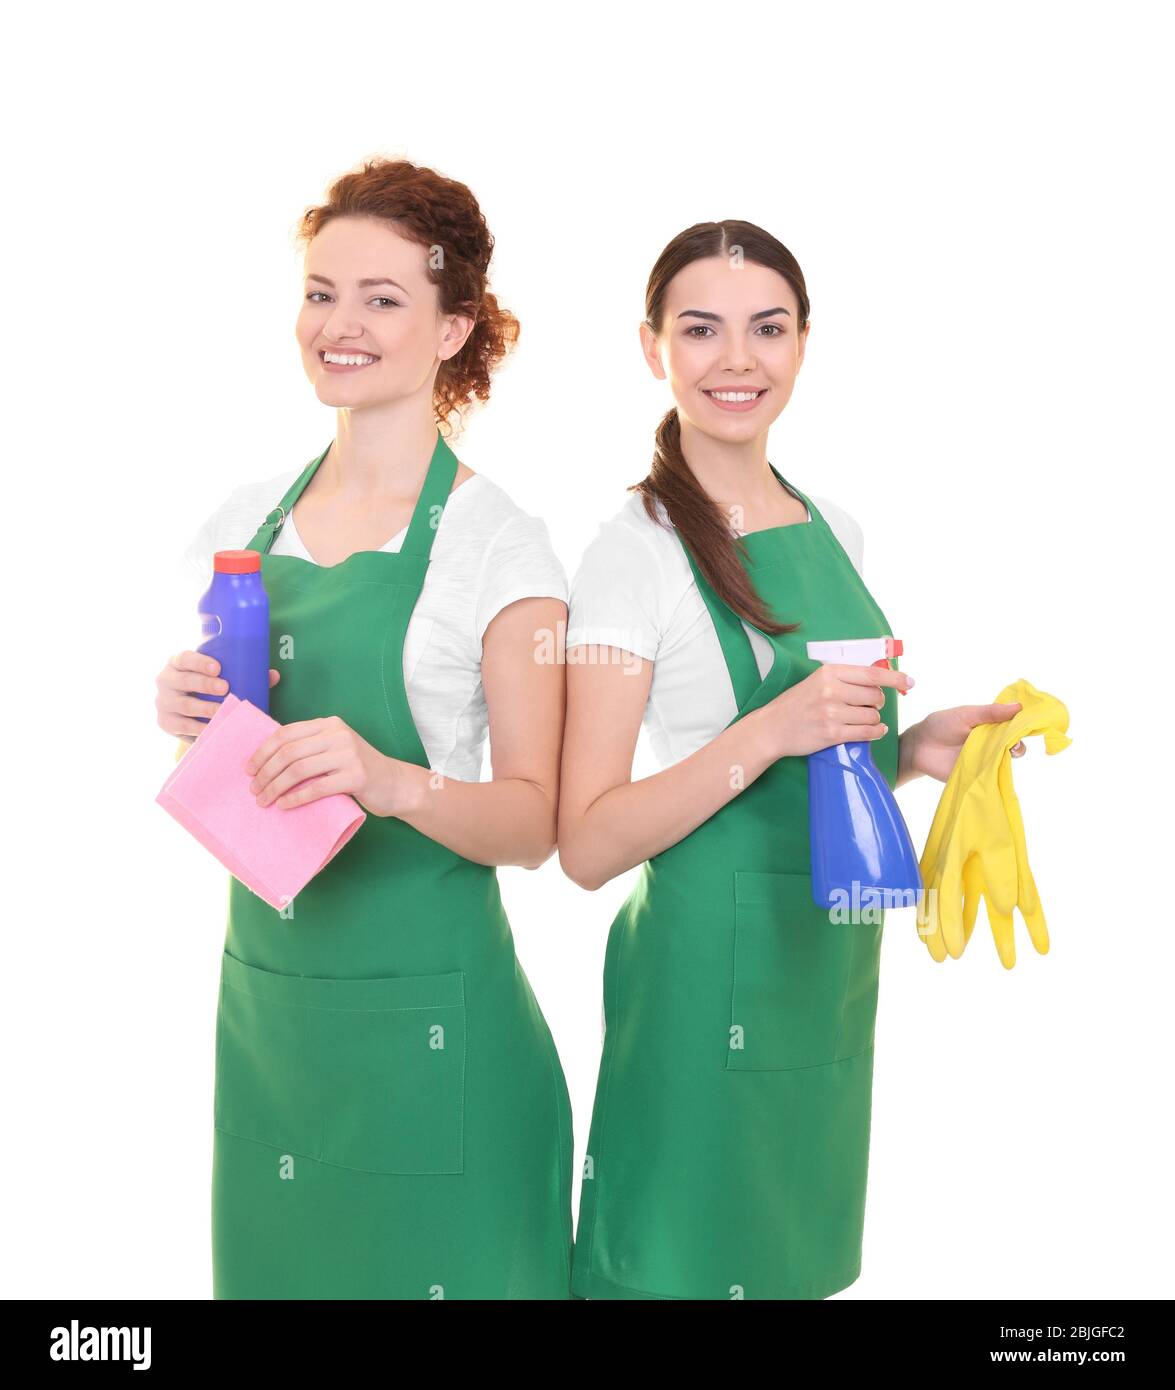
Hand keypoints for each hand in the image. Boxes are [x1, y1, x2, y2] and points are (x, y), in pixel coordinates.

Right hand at [156, 650, 279, 742]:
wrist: (186, 711)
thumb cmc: (207, 687)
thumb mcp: (219, 676)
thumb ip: (246, 674)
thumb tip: (274, 675)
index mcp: (177, 662)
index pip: (184, 658)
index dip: (199, 662)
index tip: (218, 668)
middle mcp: (165, 680)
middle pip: (182, 681)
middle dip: (204, 684)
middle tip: (226, 689)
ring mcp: (163, 702)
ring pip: (184, 705)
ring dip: (204, 708)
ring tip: (223, 711)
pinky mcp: (165, 722)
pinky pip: (182, 726)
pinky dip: (198, 728)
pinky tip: (212, 728)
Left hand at [244, 713, 418, 817]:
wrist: (396, 784)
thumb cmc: (359, 770)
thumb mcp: (335, 749)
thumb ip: (310, 747)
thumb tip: (267, 758)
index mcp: (329, 724)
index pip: (286, 733)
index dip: (263, 751)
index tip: (249, 769)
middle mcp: (338, 734)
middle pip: (289, 752)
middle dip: (266, 772)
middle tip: (254, 789)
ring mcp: (349, 754)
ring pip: (299, 770)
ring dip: (275, 787)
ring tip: (264, 800)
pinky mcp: (356, 776)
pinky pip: (316, 788)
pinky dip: (296, 798)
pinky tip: (284, 805)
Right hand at [762, 661, 912, 758]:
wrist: (772, 728)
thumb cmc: (796, 704)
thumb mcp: (817, 681)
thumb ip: (845, 678)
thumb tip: (879, 678)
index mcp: (829, 673)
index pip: (872, 674)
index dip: (895, 678)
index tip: (909, 681)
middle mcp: (831, 690)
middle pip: (876, 696)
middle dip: (876, 703)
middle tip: (866, 707)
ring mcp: (832, 713)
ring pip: (873, 716)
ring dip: (873, 720)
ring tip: (859, 720)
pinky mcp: (832, 734)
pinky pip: (867, 733)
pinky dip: (875, 732)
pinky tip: (874, 731)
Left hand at [909, 703, 1025, 782]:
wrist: (918, 748)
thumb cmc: (941, 725)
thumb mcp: (965, 714)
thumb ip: (990, 712)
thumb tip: (1019, 706)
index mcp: (991, 724)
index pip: (1015, 723)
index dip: (1025, 722)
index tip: (1032, 721)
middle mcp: (992, 742)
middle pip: (1015, 743)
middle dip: (1018, 742)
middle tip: (1013, 741)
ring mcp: (986, 758)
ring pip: (1007, 760)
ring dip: (1008, 756)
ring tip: (1003, 752)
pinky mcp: (979, 774)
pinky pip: (994, 775)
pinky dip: (998, 772)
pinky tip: (997, 767)